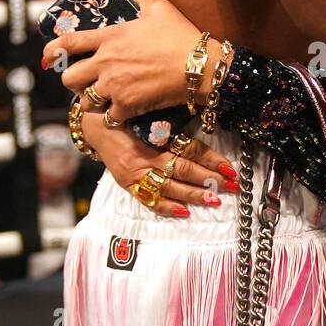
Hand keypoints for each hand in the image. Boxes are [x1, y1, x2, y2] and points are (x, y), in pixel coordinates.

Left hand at [43, 0, 214, 119]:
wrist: (200, 66)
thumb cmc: (181, 35)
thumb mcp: (159, 8)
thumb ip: (140, 3)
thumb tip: (133, 3)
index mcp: (109, 37)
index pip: (67, 42)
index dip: (52, 50)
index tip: (49, 56)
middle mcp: (106, 62)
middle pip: (68, 78)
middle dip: (73, 81)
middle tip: (86, 81)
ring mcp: (115, 86)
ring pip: (85, 101)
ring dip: (93, 101)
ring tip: (104, 99)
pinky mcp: (128, 106)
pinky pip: (109, 118)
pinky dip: (114, 117)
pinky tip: (122, 113)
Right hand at [78, 110, 238, 215]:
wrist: (94, 124)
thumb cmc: (125, 115)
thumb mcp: (150, 112)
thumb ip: (173, 122)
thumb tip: (206, 122)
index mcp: (153, 135)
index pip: (189, 149)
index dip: (211, 159)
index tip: (229, 167)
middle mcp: (145, 156)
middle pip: (183, 170)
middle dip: (210, 179)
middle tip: (231, 186)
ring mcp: (135, 173)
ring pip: (170, 187)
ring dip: (194, 195)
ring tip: (215, 200)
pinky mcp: (127, 184)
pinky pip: (149, 200)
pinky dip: (167, 207)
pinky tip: (185, 212)